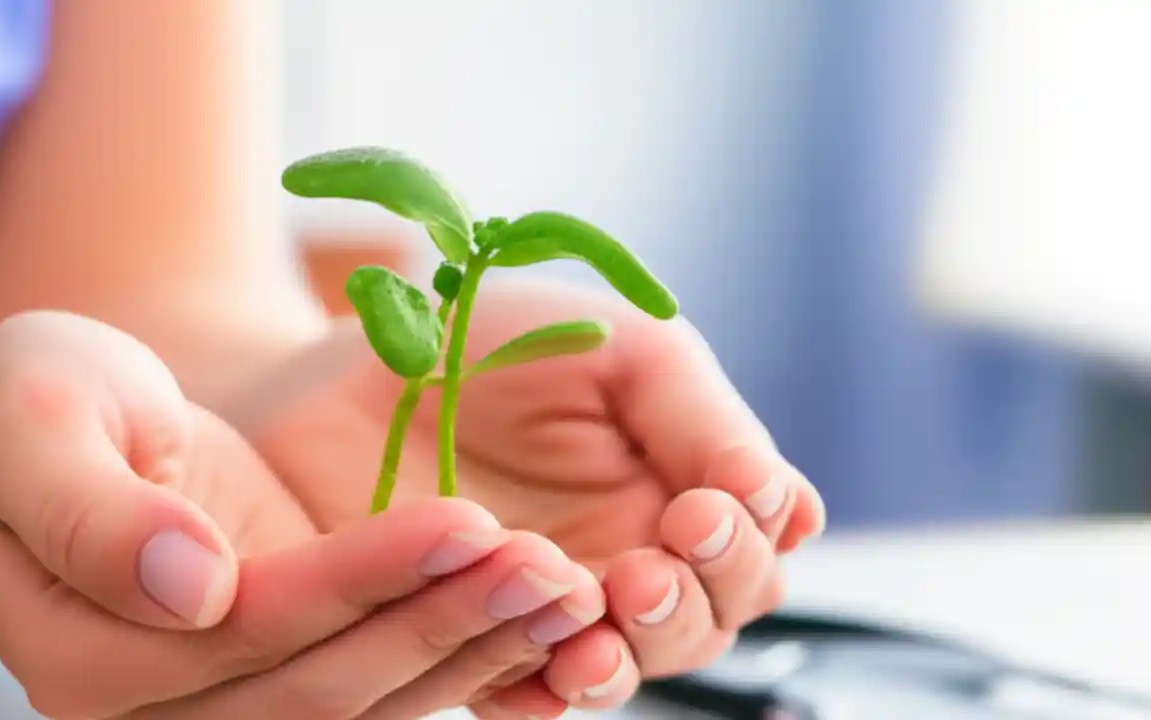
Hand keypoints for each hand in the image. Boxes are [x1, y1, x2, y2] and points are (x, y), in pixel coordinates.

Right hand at [0, 312, 606, 719]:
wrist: (52, 419)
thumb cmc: (26, 402)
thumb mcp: (31, 421)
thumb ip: (89, 511)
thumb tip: (192, 589)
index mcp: (93, 654)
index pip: (257, 628)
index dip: (367, 580)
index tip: (467, 522)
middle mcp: (163, 705)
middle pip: (329, 684)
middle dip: (446, 623)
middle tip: (554, 567)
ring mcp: (228, 697)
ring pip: (370, 700)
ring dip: (475, 646)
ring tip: (570, 587)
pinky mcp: (282, 666)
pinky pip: (382, 681)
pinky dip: (462, 649)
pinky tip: (537, 608)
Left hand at [237, 279, 825, 714]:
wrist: (362, 356)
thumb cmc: (499, 338)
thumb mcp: (622, 349)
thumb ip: (705, 420)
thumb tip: (788, 506)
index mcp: (680, 485)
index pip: (754, 548)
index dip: (745, 541)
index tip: (702, 509)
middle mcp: (632, 554)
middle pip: (706, 620)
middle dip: (688, 603)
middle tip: (645, 571)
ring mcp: (556, 604)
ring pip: (628, 664)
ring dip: (627, 657)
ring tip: (599, 631)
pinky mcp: (478, 637)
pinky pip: (524, 690)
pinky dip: (542, 692)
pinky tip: (545, 676)